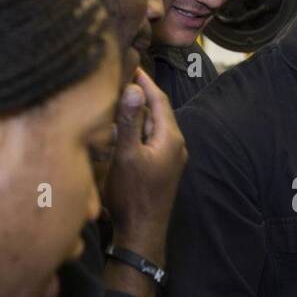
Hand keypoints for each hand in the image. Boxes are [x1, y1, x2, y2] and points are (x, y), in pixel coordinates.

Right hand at [102, 67, 186, 262]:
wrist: (142, 233)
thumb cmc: (132, 196)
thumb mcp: (126, 155)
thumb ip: (129, 120)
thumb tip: (134, 88)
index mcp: (170, 137)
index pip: (158, 98)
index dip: (144, 80)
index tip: (129, 64)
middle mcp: (175, 145)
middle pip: (158, 110)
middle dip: (142, 92)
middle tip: (123, 75)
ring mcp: (170, 158)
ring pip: (154, 125)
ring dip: (139, 110)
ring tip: (121, 96)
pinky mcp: (162, 168)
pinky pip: (152, 138)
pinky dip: (139, 127)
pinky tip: (125, 127)